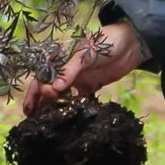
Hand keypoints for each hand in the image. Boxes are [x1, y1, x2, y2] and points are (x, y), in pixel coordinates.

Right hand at [20, 21, 146, 114]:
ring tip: (45, 122)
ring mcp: (77, 79)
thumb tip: (54, 89)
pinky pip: (78, 99)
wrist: (133, 43)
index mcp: (60, 58)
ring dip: (52, 107)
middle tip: (30, 118)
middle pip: (47, 87)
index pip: (43, 75)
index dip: (39, 89)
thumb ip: (70, 71)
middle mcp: (65, 70)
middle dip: (38, 101)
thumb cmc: (106, 42)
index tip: (46, 98)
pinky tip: (68, 120)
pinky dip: (72, 108)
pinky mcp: (90, 86)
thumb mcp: (86, 54)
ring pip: (60, 95)